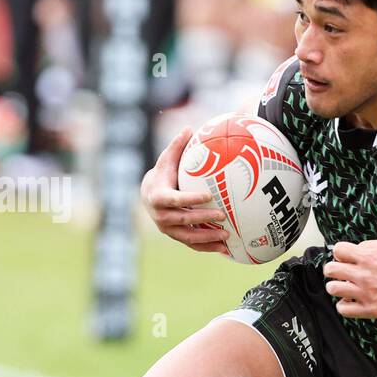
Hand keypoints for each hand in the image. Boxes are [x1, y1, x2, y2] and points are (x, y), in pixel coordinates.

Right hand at [141, 128, 230, 255]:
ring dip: (208, 238)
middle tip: (223, 215)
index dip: (190, 199)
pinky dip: (208, 248)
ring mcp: (168, 229)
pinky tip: (225, 249)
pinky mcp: (176, 237)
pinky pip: (193, 245)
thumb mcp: (166, 161)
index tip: (208, 195)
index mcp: (158, 197)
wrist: (149, 196)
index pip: (174, 200)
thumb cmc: (162, 175)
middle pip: (183, 220)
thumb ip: (176, 146)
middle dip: (203, 219)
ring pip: (189, 237)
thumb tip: (189, 128)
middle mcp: (161, 216)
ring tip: (227, 236)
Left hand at [321, 239, 376, 317]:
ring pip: (333, 289)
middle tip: (340, 273)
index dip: (339, 254)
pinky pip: (343, 309)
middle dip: (332, 270)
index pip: (338, 250)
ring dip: (335, 287)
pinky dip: (343, 306)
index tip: (344, 258)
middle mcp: (363, 274)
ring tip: (342, 288)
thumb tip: (356, 249)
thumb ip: (370, 246)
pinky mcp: (368, 309)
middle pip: (330, 269)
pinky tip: (350, 302)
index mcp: (367, 257)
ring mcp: (364, 293)